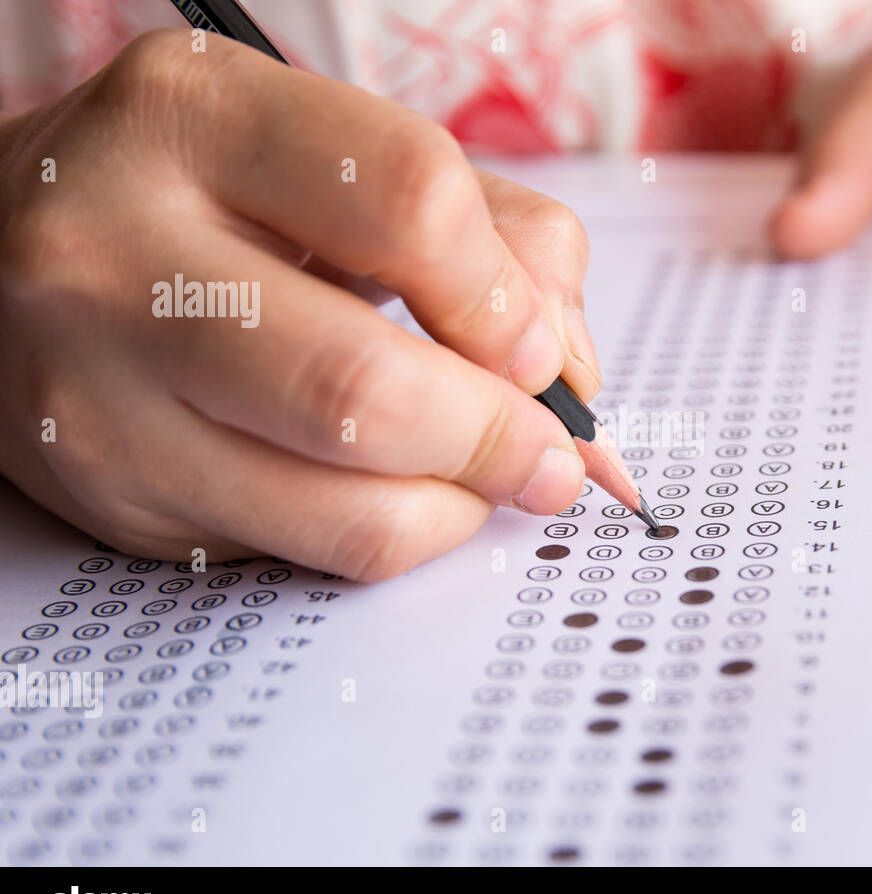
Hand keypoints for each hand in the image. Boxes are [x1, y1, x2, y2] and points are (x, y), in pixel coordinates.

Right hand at [0, 29, 600, 579]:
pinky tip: (396, 490)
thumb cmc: (212, 200)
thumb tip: (572, 376)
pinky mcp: (118, 498)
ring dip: (459, 505)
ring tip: (484, 474)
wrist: (7, 254)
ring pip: (345, 507)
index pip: (409, 201)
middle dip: (498, 437)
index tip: (538, 348)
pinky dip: (392, 535)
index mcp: (198, 119)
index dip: (507, 297)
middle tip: (547, 452)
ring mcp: (103, 393)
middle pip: (367, 388)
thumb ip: (489, 237)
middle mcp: (118, 253)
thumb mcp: (338, 161)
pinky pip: (307, 554)